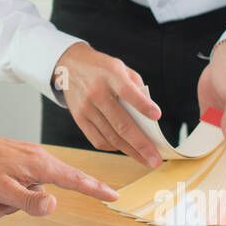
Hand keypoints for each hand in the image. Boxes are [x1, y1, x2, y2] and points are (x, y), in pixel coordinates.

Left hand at [0, 128, 118, 218]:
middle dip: (27, 203)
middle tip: (1, 208)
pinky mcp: (15, 158)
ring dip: (12, 199)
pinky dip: (7, 191)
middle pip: (47, 189)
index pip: (75, 179)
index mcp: (39, 163)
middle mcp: (37, 157)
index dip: (95, 189)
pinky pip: (20, 181)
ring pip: (31, 187)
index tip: (113, 195)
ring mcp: (26, 156)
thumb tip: (54, 205)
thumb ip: (31, 201)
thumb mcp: (3, 191)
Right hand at [50, 42, 162, 166]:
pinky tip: (124, 149)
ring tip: (145, 160)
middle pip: (121, 123)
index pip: (127, 91)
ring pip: (111, 136)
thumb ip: (136, 87)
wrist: (69, 65)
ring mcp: (86, 107)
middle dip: (141, 144)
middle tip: (155, 160)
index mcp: (110, 75)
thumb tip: (149, 115)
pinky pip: (97, 139)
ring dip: (130, 151)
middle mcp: (96, 92)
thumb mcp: (121, 67)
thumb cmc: (101, 68)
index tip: (157, 116)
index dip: (142, 104)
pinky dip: (113, 147)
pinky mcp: (79, 118)